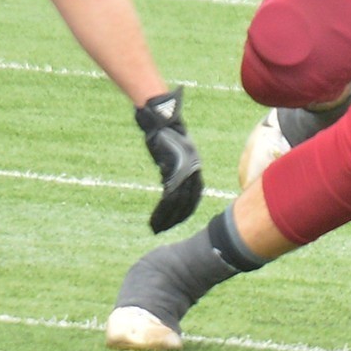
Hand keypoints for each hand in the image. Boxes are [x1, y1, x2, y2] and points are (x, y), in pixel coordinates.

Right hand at [135, 87, 203, 232]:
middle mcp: (193, 170)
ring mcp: (183, 171)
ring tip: (156, 228)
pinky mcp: (172, 172)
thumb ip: (175, 168)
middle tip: (165, 229)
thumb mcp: (174, 153)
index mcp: (195, 166)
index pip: (195, 194)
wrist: (162, 121)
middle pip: (187, 201)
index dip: (188, 209)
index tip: (179, 220)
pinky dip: (161, 211)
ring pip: (177, 203)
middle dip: (177, 218)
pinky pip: (168, 198)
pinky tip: (154, 219)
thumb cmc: (166, 134)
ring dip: (166, 218)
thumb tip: (169, 182)